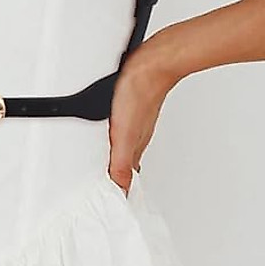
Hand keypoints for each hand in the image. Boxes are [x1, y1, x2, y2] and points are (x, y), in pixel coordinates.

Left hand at [107, 32, 179, 194]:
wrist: (155, 62)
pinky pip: (127, 130)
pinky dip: (119, 139)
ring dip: (118, 160)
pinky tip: (114, 135)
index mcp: (134, 147)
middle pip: (127, 165)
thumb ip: (119, 162)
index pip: (127, 177)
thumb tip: (118, 188)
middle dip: (118, 178)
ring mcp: (137, 122)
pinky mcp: (135, 107)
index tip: (114, 203)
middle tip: (109, 191)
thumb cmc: (140, 93)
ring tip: (109, 170)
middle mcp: (138, 136)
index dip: (120, 191)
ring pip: (127, 147)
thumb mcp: (123, 133)